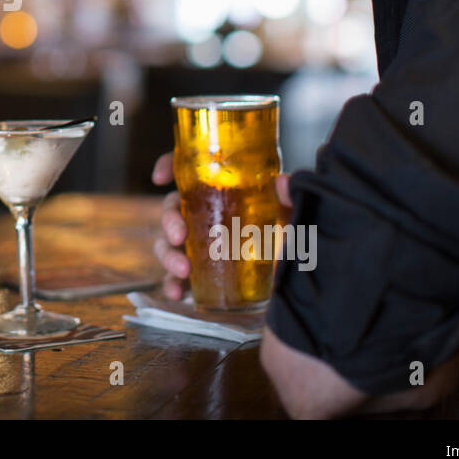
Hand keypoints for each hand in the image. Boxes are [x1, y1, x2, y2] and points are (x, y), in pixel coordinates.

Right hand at [150, 151, 293, 300]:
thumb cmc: (292, 242)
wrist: (299, 282)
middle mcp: (208, 215)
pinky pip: (177, 277)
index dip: (170, 166)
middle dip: (168, 219)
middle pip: (174, 207)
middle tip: (179, 235)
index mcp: (224, 193)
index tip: (160, 177)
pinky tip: (176, 293)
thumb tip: (282, 182)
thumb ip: (290, 200)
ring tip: (182, 269)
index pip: (192, 172)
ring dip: (167, 254)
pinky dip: (171, 284)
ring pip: (168, 242)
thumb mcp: (293, 219)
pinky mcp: (202, 274)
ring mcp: (202, 246)